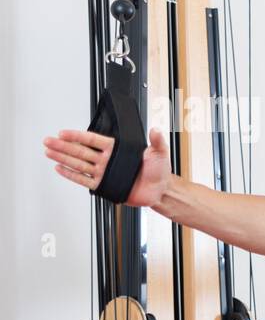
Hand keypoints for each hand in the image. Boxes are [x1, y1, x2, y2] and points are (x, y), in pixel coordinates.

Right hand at [44, 128, 169, 207]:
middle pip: (80, 150)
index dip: (77, 136)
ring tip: (49, 152)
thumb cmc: (160, 171)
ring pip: (79, 164)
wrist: (160, 190)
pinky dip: (72, 175)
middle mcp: (108, 159)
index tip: (63, 133)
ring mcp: (105, 172)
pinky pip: (84, 180)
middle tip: (48, 141)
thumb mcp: (159, 152)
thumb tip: (155, 129)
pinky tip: (60, 168)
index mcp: (117, 148)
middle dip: (63, 146)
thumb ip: (156, 140)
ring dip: (63, 158)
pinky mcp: (105, 185)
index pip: (92, 140)